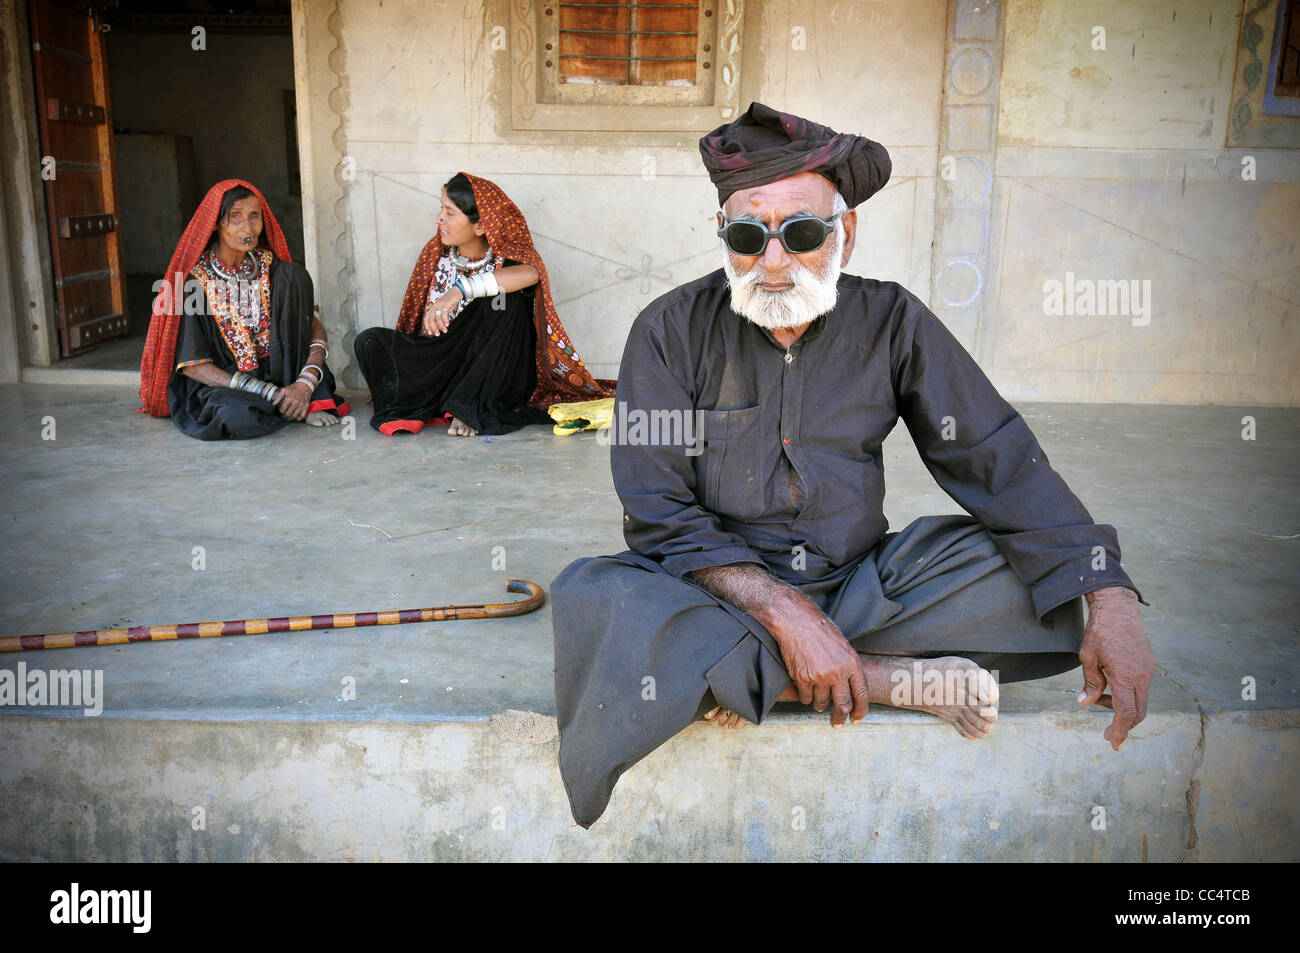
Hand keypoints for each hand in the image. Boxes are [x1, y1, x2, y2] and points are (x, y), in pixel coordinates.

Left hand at [274, 380, 311, 420]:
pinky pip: (302, 416)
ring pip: (294, 416)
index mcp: (289, 399)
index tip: (279, 411)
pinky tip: (295, 418)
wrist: (304, 386)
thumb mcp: (284, 390)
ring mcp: (301, 406)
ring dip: (289, 419)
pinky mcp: (306, 407)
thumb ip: (278, 397)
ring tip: (287, 418)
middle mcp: (296, 403)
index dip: (280, 412)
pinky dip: (298, 419)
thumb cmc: (294, 388)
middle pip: (288, 414)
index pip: (283, 409)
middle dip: (284, 416)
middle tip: (282, 416)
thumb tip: (273, 404)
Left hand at [422, 287, 464, 336]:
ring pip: (437, 318)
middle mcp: (434, 306)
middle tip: (438, 334)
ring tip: (445, 330)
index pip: (426, 319)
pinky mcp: (445, 304)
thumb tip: (438, 328)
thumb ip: (439, 318)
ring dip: (441, 326)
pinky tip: (447, 324)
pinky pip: (444, 313)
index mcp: (432, 308)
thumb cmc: (449, 303)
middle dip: (434, 328)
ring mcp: (439, 305)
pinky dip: (445, 320)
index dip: (427, 327)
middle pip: (431, 319)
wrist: (456, 292)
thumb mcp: (443, 311)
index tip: (430, 333)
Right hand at [766, 598, 869, 727]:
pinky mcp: (802, 679)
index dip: (860, 710)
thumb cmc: (820, 632)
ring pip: (821, 704)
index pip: (861, 694)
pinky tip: (805, 687)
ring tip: (817, 695)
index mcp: (851, 663)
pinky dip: (805, 697)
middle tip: (837, 723)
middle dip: (840, 718)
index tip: (855, 718)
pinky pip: (805, 698)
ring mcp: (819, 677)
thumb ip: (849, 668)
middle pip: (842, 705)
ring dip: (820, 704)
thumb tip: (851, 691)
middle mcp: (837, 672)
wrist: (796, 622)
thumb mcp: (843, 647)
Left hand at [1077, 586, 1154, 749]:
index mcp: (1125, 676)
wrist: (1118, 607)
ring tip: (1100, 697)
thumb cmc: (1100, 631)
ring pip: (1140, 700)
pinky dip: (1127, 694)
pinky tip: (1110, 685)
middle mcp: (1141, 676)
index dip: (1120, 731)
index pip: (1126, 713)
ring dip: (1122, 707)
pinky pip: (1140, 688)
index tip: (1113, 743)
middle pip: (1138, 712)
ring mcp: (1147, 670)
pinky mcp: (1148, 665)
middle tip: (1106, 732)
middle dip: (1123, 724)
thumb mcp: (1088, 657)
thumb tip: (1086, 703)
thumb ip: (1091, 683)